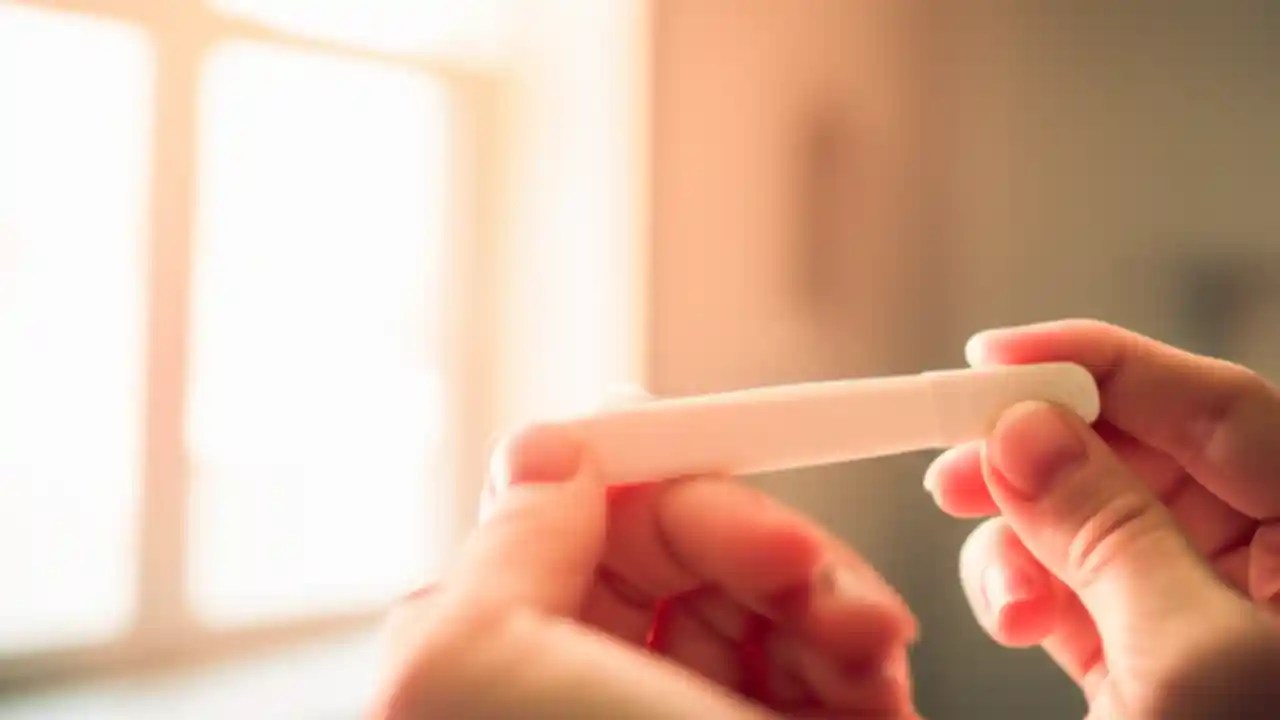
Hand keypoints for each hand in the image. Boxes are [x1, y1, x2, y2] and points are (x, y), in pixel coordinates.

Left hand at [371, 423, 919, 718]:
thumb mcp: (480, 674)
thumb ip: (496, 546)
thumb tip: (546, 450)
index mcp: (491, 658)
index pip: (579, 513)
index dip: (656, 475)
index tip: (725, 454)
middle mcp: (581, 684)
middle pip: (681, 546)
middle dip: (763, 546)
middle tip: (815, 579)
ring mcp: (675, 715)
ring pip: (763, 592)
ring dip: (830, 601)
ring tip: (868, 647)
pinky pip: (821, 654)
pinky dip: (861, 653)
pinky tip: (876, 684)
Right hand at [925, 320, 1279, 717]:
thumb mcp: (1188, 656)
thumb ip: (1109, 531)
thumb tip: (1025, 430)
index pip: (1214, 406)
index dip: (1100, 364)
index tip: (991, 356)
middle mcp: (1265, 563)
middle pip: (1136, 457)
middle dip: (1038, 463)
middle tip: (958, 467)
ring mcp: (1200, 610)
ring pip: (1087, 520)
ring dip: (1020, 544)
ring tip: (1004, 591)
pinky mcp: (1147, 658)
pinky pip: (1072, 586)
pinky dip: (1026, 592)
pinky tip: (1016, 618)